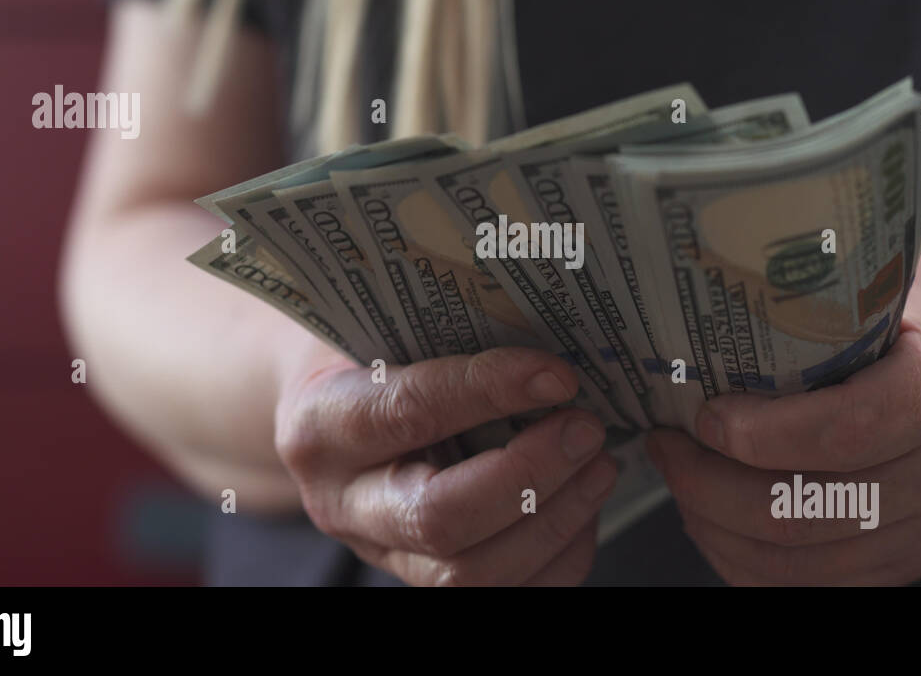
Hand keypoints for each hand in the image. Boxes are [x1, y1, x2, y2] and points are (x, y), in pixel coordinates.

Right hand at [274, 347, 616, 585]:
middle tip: (586, 429)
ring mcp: (382, 551)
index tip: (558, 376)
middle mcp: (343, 503)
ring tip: (599, 465)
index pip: (411, 412)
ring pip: (472, 572)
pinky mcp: (422, 578)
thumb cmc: (366, 354)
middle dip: (529, 475)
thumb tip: (545, 335)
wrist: (330, 410)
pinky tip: (583, 508)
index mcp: (321, 427)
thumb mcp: (382, 327)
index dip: (490, 392)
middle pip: (440, 518)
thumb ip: (446, 334)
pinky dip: (558, 557)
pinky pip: (503, 593)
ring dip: (554, 519)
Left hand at [647, 251, 920, 584]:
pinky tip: (713, 518)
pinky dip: (744, 559)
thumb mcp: (882, 293)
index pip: (841, 433)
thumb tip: (697, 332)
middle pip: (805, 513)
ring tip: (680, 479)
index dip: (756, 434)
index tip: (701, 414)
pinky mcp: (911, 559)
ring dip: (715, 527)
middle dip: (708, 486)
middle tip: (666, 445)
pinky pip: (812, 586)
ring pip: (798, 564)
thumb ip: (810, 317)